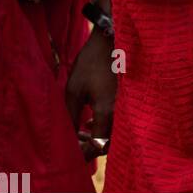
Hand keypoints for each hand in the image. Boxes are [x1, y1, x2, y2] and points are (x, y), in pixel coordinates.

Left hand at [65, 30, 115, 160]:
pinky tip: (91, 119)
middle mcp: (120, 112)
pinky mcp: (127, 100)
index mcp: (107, 111)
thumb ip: (69, 116)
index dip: (83, 152)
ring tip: (80, 130)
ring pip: (113, 134)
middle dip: (89, 146)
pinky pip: (117, 123)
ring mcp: (126, 106)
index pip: (97, 146)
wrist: (111, 40)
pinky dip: (104, 126)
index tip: (70, 148)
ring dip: (97, 136)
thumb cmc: (90, 63)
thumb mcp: (73, 90)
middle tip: (75, 140)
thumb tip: (65, 137)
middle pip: (107, 144)